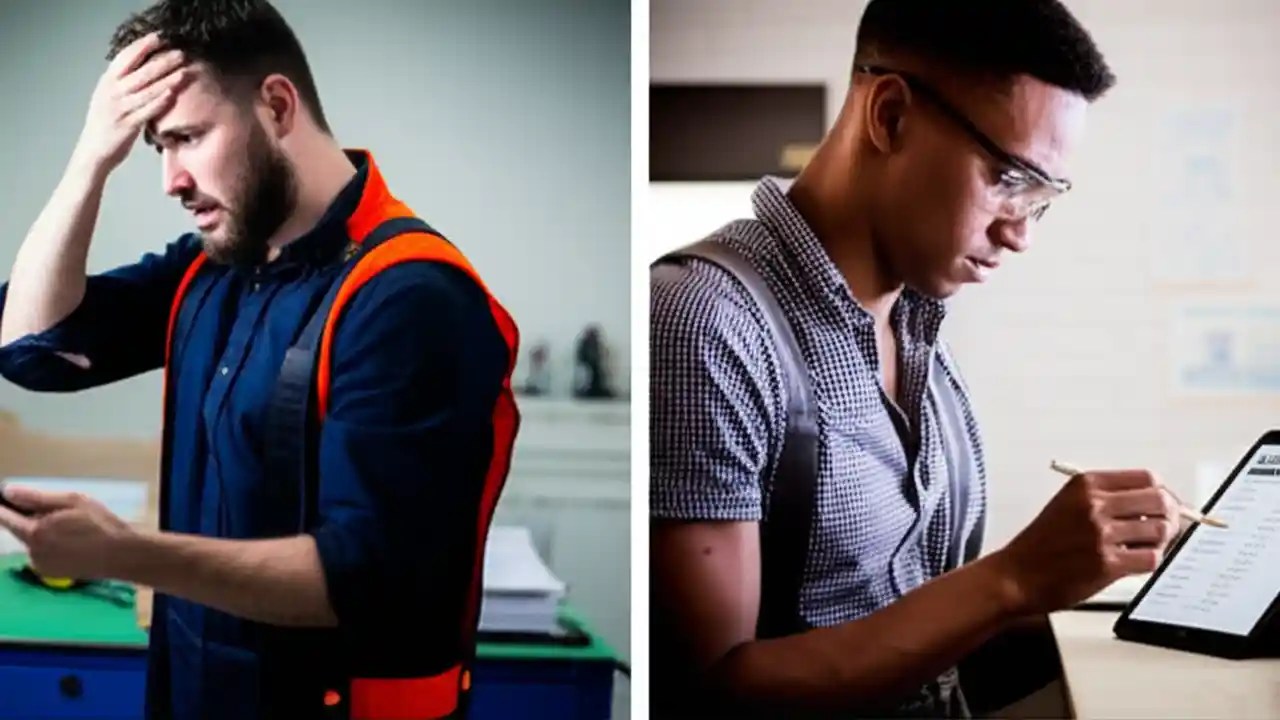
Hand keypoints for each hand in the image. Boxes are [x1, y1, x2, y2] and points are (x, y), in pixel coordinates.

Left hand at [0, 485, 134, 579]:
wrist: (121, 555)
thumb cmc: (100, 523)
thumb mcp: (73, 501)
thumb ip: (37, 497)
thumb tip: (7, 491)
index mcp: (35, 532)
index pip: (4, 518)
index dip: (2, 507)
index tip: (4, 499)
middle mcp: (31, 551)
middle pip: (18, 530)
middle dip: (30, 519)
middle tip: (58, 512)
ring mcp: (39, 565)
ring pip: (31, 541)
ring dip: (41, 533)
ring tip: (70, 528)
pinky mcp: (48, 573)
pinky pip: (40, 554)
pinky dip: (48, 546)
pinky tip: (71, 543)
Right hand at [74, 31, 188, 173]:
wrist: (93, 151)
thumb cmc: (105, 124)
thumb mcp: (108, 97)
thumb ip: (122, 83)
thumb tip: (142, 67)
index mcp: (107, 82)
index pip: (125, 58)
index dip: (142, 46)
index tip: (159, 37)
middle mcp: (111, 92)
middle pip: (140, 71)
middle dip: (162, 60)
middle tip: (180, 52)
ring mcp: (119, 108)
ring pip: (146, 89)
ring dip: (167, 79)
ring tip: (184, 71)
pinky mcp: (127, 125)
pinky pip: (146, 110)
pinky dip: (160, 101)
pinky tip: (172, 94)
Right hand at [992, 469, 1180, 614]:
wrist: (1017, 575)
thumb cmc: (1041, 544)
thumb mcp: (1067, 504)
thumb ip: (1105, 499)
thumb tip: (1155, 503)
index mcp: (1085, 485)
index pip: (1146, 478)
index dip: (1161, 492)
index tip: (1162, 505)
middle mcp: (1094, 505)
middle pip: (1160, 500)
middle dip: (1170, 515)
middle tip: (1166, 527)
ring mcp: (1101, 535)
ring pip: (1161, 531)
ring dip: (1161, 541)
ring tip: (1145, 547)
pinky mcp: (1107, 564)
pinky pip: (1152, 559)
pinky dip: (1151, 561)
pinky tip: (1135, 562)